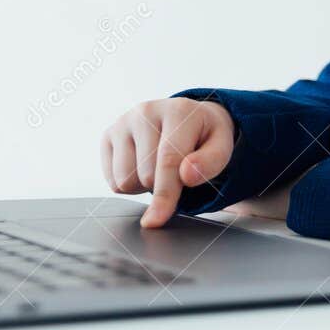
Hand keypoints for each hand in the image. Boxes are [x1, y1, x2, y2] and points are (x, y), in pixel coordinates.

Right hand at [100, 98, 234, 227]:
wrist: (187, 118)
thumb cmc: (204, 137)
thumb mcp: (221, 147)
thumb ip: (211, 162)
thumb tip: (187, 175)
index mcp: (178, 110)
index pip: (168, 160)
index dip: (165, 193)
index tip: (157, 219)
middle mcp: (146, 111)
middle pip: (145, 174)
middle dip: (162, 186)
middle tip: (177, 172)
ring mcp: (123, 122)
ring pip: (124, 180)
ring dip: (143, 185)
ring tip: (159, 168)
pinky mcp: (108, 135)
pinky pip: (112, 181)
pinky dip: (129, 184)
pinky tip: (143, 167)